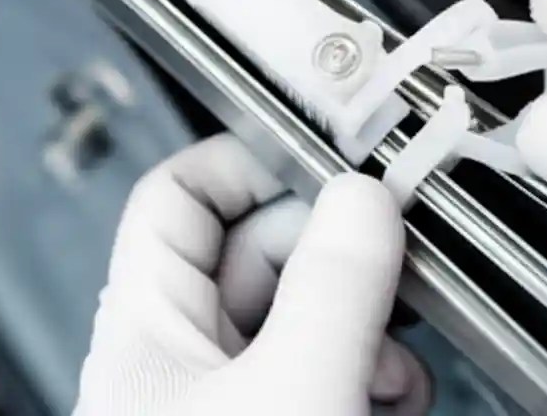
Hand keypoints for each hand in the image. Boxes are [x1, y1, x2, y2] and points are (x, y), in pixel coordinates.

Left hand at [74, 134, 428, 414]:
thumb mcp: (292, 389)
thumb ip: (330, 289)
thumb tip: (361, 198)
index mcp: (145, 331)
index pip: (177, 196)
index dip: (249, 160)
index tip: (328, 154)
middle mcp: (182, 361)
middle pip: (261, 252)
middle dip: (336, 251)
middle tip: (396, 250)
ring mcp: (234, 400)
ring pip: (304, 317)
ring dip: (368, 322)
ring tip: (401, 354)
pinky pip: (328, 372)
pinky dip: (375, 373)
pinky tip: (399, 396)